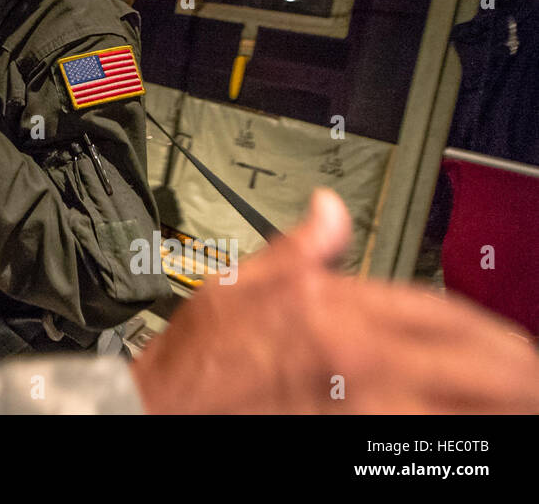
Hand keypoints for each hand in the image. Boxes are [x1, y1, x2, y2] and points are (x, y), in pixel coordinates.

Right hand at [131, 188, 538, 413]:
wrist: (163, 412)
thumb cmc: (196, 364)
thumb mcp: (241, 284)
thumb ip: (298, 250)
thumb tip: (328, 211)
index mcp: (341, 314)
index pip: (447, 312)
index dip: (490, 330)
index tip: (509, 345)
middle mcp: (369, 366)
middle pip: (485, 370)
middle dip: (521, 375)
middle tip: (531, 381)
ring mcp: (373, 416)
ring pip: (473, 417)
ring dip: (502, 410)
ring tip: (515, 408)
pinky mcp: (362, 452)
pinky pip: (433, 453)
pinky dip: (455, 444)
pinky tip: (460, 434)